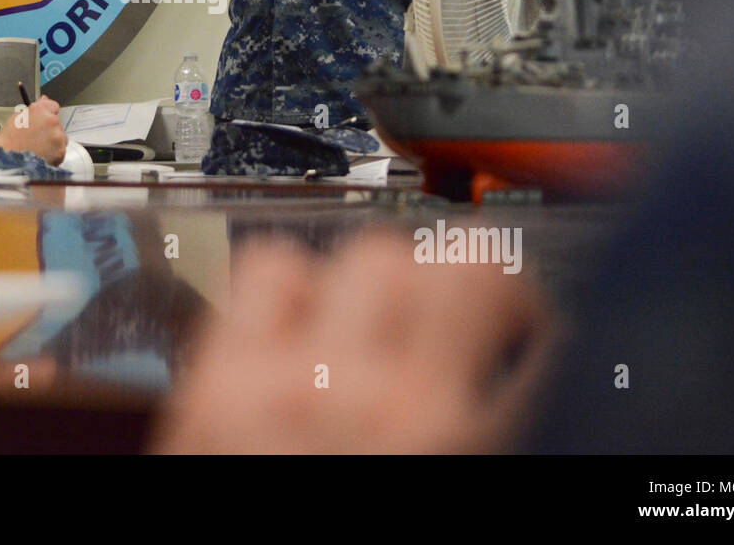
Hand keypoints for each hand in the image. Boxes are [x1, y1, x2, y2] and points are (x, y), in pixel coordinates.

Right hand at [0, 94, 66, 163]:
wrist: (8, 162)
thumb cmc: (9, 142)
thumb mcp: (17, 119)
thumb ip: (34, 110)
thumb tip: (44, 100)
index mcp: (40, 110)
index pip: (53, 105)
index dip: (49, 113)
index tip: (46, 118)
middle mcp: (52, 121)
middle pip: (57, 124)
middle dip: (49, 130)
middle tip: (36, 139)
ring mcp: (57, 137)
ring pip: (61, 138)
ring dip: (53, 143)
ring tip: (38, 150)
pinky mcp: (60, 152)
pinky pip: (61, 152)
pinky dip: (54, 155)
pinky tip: (41, 157)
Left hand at [151, 229, 552, 453]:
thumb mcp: (460, 478)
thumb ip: (490, 428)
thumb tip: (511, 377)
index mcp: (444, 433)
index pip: (495, 285)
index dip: (516, 298)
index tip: (513, 321)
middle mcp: (365, 393)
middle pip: (431, 257)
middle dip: (449, 287)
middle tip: (445, 329)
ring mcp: (283, 379)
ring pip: (355, 254)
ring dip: (376, 285)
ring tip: (374, 334)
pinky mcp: (216, 381)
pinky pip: (268, 272)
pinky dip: (294, 287)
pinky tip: (304, 333)